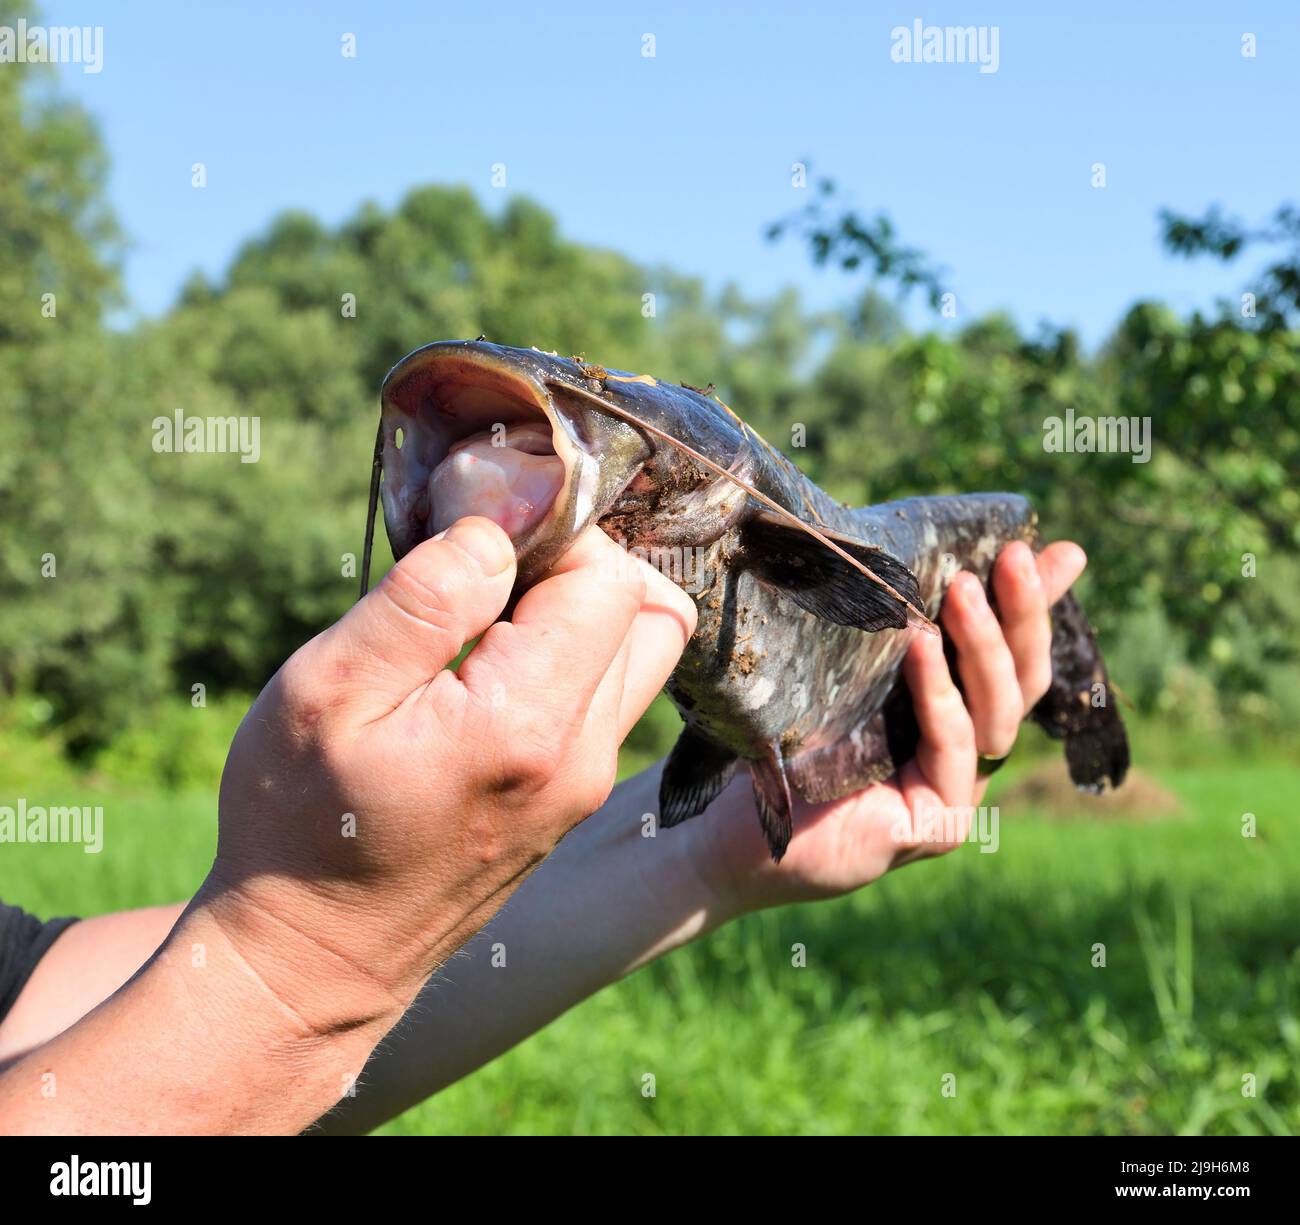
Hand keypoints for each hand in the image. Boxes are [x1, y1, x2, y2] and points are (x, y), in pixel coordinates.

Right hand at [202, 518, 695, 1031]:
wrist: (318, 960)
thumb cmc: (303, 827)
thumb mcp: (330, 691)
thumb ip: (425, 599)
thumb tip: (499, 528)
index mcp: (530, 724)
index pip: (609, 580)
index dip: (553, 533)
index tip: (477, 534)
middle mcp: (583, 758)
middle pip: (645, 613)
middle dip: (577, 566)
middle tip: (484, 573)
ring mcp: (585, 784)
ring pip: (633, 655)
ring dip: (574, 613)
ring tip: (476, 621)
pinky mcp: (570, 799)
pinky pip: (601, 698)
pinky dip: (562, 658)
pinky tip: (479, 669)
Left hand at [694, 541, 1085, 912]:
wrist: (734, 829)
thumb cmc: (788, 742)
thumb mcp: (850, 667)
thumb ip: (898, 625)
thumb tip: (922, 552)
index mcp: (958, 719)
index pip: (1015, 659)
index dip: (1035, 606)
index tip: (1058, 552)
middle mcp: (969, 758)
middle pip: (1021, 683)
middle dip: (1022, 615)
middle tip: (1011, 558)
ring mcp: (958, 794)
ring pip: (997, 714)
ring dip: (983, 646)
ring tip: (962, 590)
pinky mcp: (936, 825)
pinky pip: (952, 748)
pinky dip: (939, 696)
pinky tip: (921, 648)